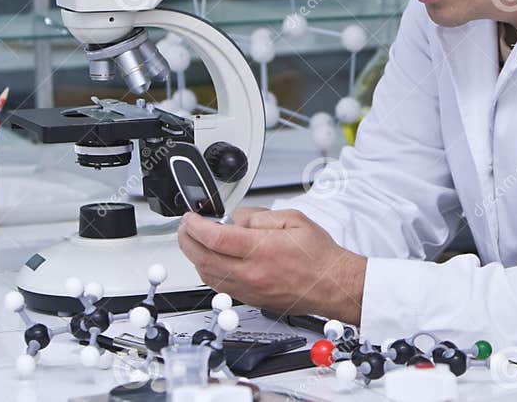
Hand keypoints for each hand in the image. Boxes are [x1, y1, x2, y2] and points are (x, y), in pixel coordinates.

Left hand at [177, 207, 365, 324]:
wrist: (332, 284)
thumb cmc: (318, 255)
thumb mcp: (292, 219)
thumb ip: (259, 216)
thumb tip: (236, 219)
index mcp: (262, 250)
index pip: (215, 237)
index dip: (196, 226)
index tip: (191, 218)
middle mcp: (252, 273)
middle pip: (204, 258)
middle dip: (187, 240)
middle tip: (185, 228)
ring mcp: (250, 290)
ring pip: (208, 276)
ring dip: (194, 258)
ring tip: (193, 242)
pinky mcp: (251, 300)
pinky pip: (220, 287)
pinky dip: (208, 272)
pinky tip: (209, 261)